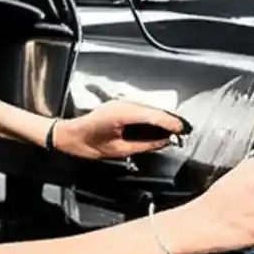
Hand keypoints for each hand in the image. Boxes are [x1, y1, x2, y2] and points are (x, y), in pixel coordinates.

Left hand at [53, 99, 187, 158]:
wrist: (70, 135)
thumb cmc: (89, 144)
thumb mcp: (121, 150)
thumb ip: (145, 145)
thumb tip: (164, 142)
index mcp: (123, 114)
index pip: (155, 116)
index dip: (171, 123)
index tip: (183, 130)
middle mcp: (123, 104)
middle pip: (155, 110)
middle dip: (170, 121)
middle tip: (181, 132)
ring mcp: (121, 103)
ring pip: (150, 109)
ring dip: (162, 119)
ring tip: (172, 131)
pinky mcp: (120, 105)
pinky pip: (142, 109)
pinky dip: (153, 117)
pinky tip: (157, 127)